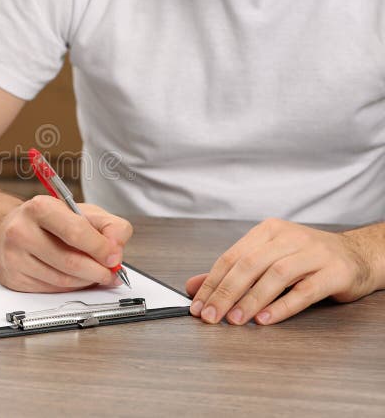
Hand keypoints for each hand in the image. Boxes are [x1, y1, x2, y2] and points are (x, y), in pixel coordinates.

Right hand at [0, 196, 132, 291]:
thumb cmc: (48, 221)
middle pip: (70, 262)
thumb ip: (109, 225)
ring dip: (86, 281)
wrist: (8, 230)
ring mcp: (14, 257)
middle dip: (98, 271)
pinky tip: (74, 278)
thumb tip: (117, 248)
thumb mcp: (82, 212)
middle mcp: (21, 231)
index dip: (101, 248)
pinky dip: (70, 288)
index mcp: (40, 208)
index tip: (114, 257)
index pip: (75, 232)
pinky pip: (51, 290)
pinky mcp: (13, 278)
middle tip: (111, 273)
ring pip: (62, 281)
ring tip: (94, 274)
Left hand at [186, 218, 375, 324]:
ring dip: (251, 299)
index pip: (231, 257)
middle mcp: (289, 237)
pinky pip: (305, 290)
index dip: (211, 282)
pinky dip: (283, 306)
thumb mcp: (267, 259)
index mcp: (268, 231)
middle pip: (249, 264)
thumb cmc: (307, 259)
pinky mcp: (335, 271)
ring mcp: (314, 252)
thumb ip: (231, 274)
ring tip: (235, 319)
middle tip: (211, 316)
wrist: (358, 255)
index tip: (197, 305)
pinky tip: (266, 319)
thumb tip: (193, 287)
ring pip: (276, 275)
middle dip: (226, 292)